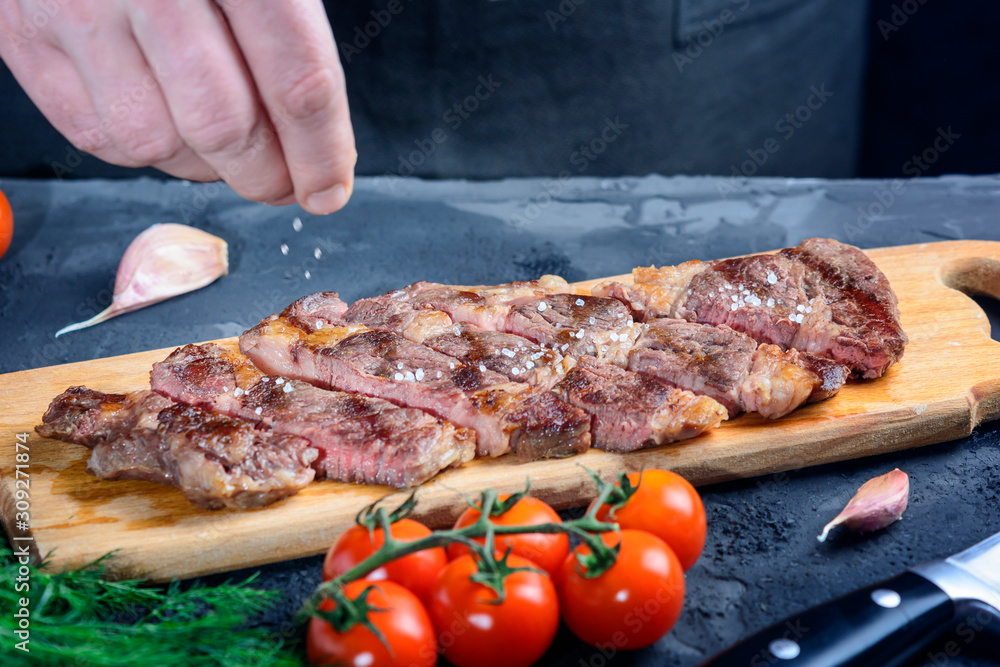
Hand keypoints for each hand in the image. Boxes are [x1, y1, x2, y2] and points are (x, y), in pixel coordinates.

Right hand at [0, 0, 355, 213]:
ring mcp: (80, 9)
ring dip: (204, 166)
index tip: (329, 189)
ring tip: (220, 143)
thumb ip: (291, 38)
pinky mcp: (28, 39)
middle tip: (282, 184)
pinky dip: (144, 150)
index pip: (297, 80)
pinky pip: (100, 137)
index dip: (321, 153)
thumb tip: (323, 146)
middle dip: (265, 176)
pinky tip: (166, 121)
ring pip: (159, 143)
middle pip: (225, 126)